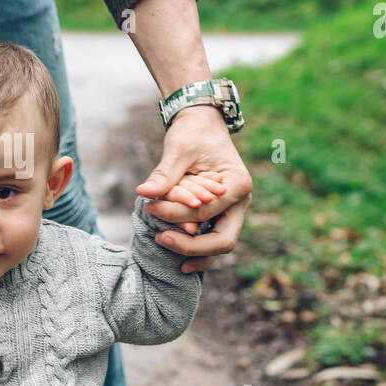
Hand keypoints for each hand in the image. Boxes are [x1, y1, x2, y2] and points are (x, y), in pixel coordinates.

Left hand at [136, 108, 252, 273]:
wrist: (202, 125)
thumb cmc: (193, 133)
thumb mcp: (178, 148)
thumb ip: (164, 173)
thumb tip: (144, 192)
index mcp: (238, 185)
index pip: (205, 212)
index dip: (175, 214)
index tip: (149, 207)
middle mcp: (241, 202)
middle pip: (222, 240)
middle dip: (191, 246)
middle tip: (160, 239)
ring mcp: (233, 211)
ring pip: (219, 245)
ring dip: (194, 254)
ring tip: (165, 250)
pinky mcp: (221, 214)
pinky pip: (211, 239)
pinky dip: (196, 250)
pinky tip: (177, 259)